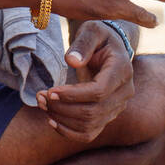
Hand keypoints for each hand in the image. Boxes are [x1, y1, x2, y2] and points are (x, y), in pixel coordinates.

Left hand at [35, 19, 134, 141]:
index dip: (73, 95)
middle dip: (62, 108)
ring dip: (62, 119)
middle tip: (40, 96)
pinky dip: (69, 132)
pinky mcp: (108, 116)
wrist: (109, 48)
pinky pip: (89, 133)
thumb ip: (83, 44)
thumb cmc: (98, 37)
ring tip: (42, 104)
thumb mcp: (92, 30)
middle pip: (92, 112)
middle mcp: (125, 92)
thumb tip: (72, 61)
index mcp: (122, 70)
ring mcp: (118, 106)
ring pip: (89, 125)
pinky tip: (52, 121)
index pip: (99, 92)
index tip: (50, 91)